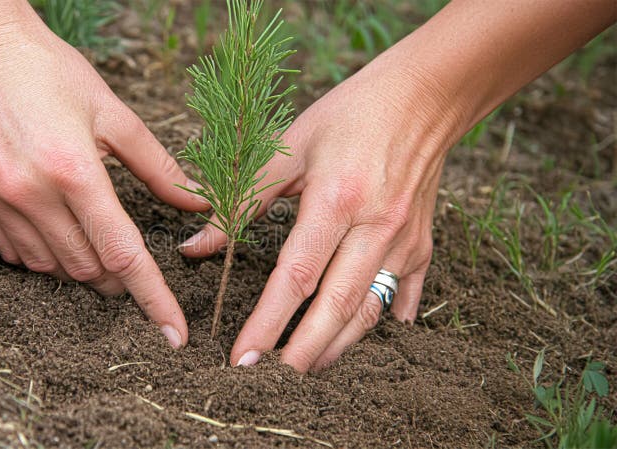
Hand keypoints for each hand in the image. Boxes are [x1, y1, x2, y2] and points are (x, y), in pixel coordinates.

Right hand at [0, 12, 207, 347]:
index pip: (122, 253)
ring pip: (45, 264)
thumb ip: (158, 166)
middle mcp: (26, 192)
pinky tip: (43, 221)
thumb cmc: (50, 71)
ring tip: (82, 232)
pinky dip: (36, 248)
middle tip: (124, 262)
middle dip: (113, 275)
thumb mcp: (113, 113)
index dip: (152, 298)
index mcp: (73, 169)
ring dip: (74, 262)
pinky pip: (7, 248)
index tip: (173, 334)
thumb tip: (197, 202)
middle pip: (85, 267)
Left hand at [180, 62, 452, 370]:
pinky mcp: (424, 243)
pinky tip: (363, 336)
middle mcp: (375, 226)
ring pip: (370, 310)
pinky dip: (383, 320)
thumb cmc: (350, 114)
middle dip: (303, 352)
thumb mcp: (289, 146)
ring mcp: (405, 240)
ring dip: (338, 345)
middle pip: (337, 306)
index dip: (268, 322)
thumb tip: (194, 247)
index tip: (242, 357)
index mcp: (335, 199)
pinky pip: (404, 295)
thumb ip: (241, 200)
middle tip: (272, 382)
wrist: (423, 96)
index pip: (295, 277)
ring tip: (306, 367)